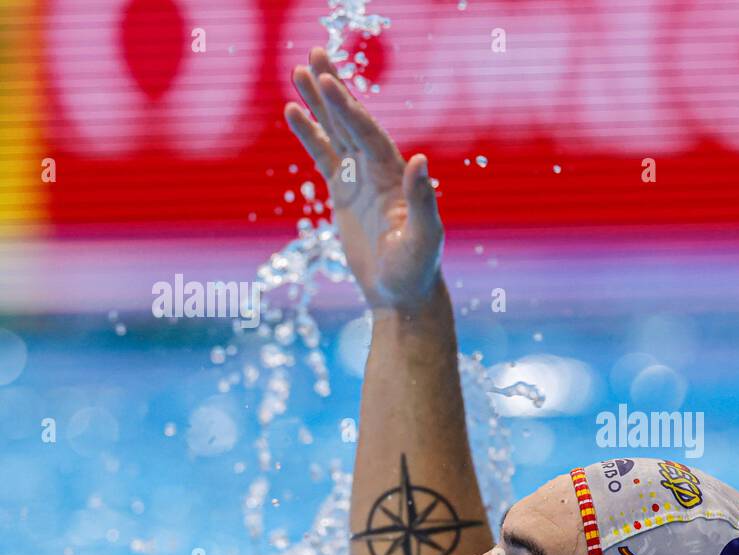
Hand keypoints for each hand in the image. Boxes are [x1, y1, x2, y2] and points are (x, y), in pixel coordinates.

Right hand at [285, 48, 443, 313]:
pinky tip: (293, 111)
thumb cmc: (416, 270)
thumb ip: (422, 200)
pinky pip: (323, 154)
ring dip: (319, 103)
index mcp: (396, 176)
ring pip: (336, 132)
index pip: (367, 134)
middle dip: (333, 90)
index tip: (325, 81)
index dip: (346, 108)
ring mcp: (361, 178)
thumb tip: (420, 161)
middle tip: (314, 55)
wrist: (402, 293)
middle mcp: (380, 170)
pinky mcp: (344, 192)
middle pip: (352, 122)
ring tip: (300, 70)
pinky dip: (310, 133)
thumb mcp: (423, 239)